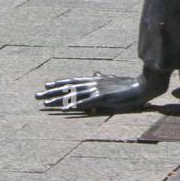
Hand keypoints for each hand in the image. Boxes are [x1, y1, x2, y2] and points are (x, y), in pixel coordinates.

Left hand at [36, 66, 169, 113]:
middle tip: (36, 96)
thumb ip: (102, 77)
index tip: (45, 86)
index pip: (72, 81)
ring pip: (73, 95)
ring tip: (45, 104)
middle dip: (52, 92)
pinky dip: (75, 105)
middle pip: (68, 88)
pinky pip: (86, 102)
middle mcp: (93, 84)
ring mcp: (97, 90)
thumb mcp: (113, 79)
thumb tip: (95, 72)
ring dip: (58, 100)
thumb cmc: (128, 84)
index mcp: (95, 80)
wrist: (143, 85)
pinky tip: (65, 109)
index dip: (58, 84)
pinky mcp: (104, 98)